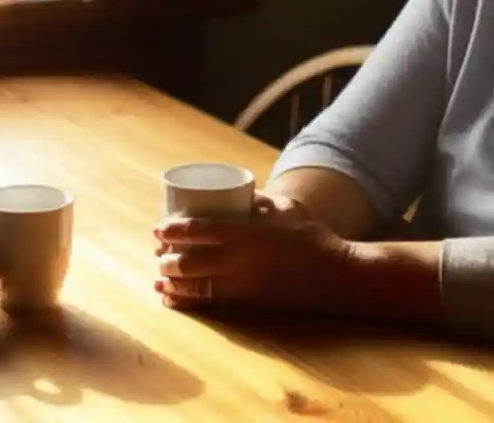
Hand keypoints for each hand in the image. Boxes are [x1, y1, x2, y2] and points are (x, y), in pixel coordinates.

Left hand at [153, 193, 353, 311]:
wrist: (335, 274)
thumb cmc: (311, 234)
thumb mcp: (283, 207)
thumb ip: (256, 200)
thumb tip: (233, 193)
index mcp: (244, 232)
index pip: (196, 230)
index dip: (172, 231)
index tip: (158, 229)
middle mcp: (238, 259)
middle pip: (188, 260)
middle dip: (166, 257)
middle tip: (158, 252)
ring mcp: (241, 283)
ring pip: (194, 284)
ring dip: (171, 281)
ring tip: (159, 277)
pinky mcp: (247, 301)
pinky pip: (208, 301)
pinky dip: (185, 301)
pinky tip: (170, 299)